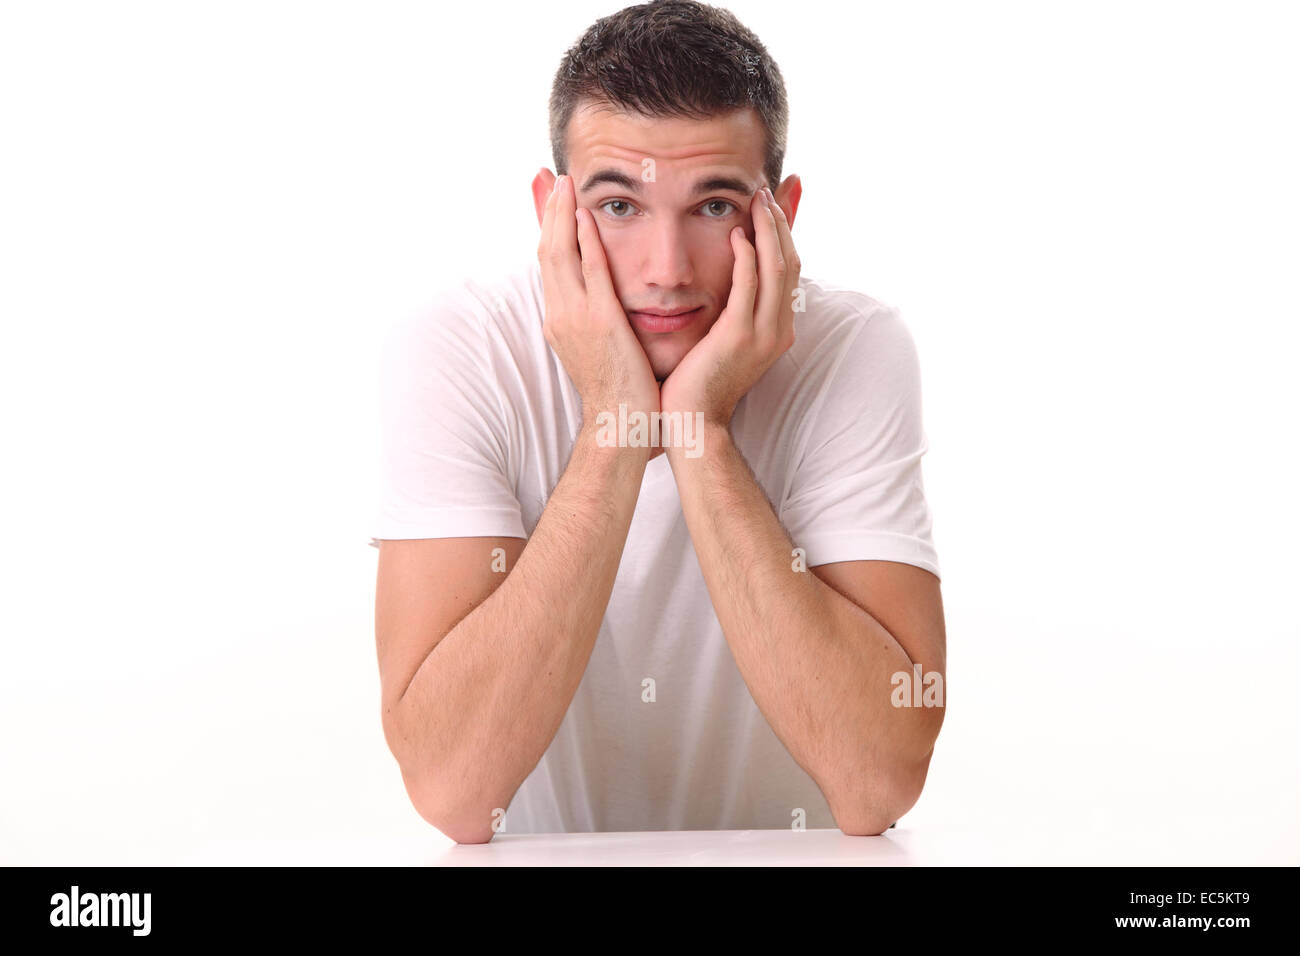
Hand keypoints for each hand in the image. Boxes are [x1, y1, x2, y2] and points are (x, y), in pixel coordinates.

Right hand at [537, 173, 660, 434]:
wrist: (621, 424)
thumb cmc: (619, 391)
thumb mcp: (601, 348)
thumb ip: (598, 319)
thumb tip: (600, 301)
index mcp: (560, 320)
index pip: (550, 266)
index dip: (547, 230)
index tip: (552, 199)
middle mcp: (561, 315)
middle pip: (546, 252)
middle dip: (548, 212)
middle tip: (553, 178)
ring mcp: (576, 318)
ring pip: (560, 255)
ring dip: (561, 216)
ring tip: (566, 184)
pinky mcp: (599, 322)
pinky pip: (590, 272)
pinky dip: (585, 241)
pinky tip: (586, 216)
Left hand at [659, 186, 799, 427]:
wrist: (693, 423)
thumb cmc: (699, 383)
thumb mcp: (725, 341)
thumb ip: (734, 310)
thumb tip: (732, 283)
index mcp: (778, 329)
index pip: (790, 269)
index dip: (785, 233)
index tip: (775, 201)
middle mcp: (779, 330)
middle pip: (790, 262)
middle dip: (781, 222)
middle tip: (768, 189)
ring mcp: (762, 334)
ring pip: (777, 268)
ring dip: (768, 229)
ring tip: (756, 199)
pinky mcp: (738, 336)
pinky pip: (749, 287)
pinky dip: (747, 256)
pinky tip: (737, 233)